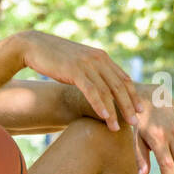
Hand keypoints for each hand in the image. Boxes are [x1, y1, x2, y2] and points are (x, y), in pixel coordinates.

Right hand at [18, 30, 138, 130]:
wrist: (34, 45)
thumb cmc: (53, 57)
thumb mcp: (77, 62)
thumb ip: (90, 70)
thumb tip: (97, 85)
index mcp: (101, 57)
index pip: (123, 78)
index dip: (133, 95)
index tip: (139, 110)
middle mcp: (98, 59)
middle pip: (119, 86)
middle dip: (128, 106)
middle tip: (135, 123)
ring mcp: (87, 64)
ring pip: (106, 91)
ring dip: (113, 111)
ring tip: (116, 128)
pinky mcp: (75, 70)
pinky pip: (91, 90)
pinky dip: (99, 104)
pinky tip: (104, 117)